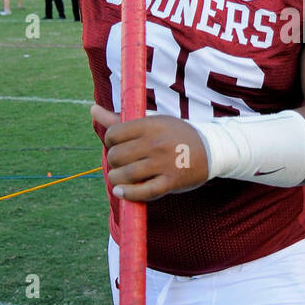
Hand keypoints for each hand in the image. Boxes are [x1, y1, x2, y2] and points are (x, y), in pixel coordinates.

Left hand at [91, 104, 209, 201]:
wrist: (211, 150)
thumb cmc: (175, 134)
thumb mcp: (152, 122)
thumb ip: (120, 119)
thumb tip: (92, 110)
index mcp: (151, 125)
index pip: (114, 134)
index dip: (110, 141)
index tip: (116, 146)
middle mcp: (156, 143)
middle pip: (117, 156)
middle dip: (113, 162)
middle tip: (119, 163)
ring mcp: (164, 163)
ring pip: (126, 175)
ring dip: (116, 179)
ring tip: (118, 178)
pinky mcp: (171, 182)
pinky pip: (143, 192)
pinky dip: (128, 194)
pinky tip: (121, 192)